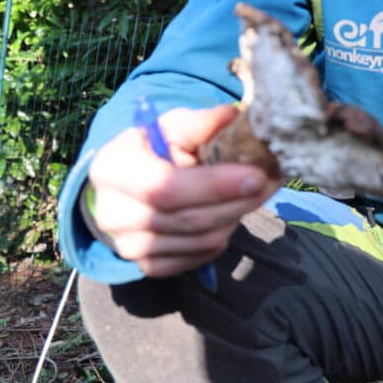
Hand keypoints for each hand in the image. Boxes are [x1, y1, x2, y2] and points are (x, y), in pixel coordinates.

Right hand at [88, 104, 280, 277]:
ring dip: (237, 216)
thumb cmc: (157, 148)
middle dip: (238, 202)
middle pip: (189, 219)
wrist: (135, 182)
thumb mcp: (173, 126)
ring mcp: (128, 246)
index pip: (165, 188)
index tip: (256, 175)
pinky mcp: (148, 266)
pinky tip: (230, 213)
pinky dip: (224, 236)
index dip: (215, 186)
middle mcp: (112, 213)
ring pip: (202, 240)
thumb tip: (232, 115)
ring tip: (255, 194)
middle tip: (271, 182)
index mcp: (110, 169)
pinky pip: (200, 257)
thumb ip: (200, 123)